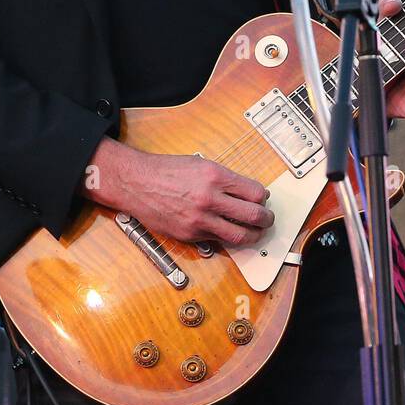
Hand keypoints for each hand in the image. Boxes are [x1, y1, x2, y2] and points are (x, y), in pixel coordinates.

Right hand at [86, 137, 272, 246]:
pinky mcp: (189, 235)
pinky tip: (229, 232)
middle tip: (267, 219)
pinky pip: (217, 240)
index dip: (263, 199)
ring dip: (253, 235)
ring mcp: (199, 220)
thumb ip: (227, 179)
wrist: (138, 183)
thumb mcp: (202, 164)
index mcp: (216, 177)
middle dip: (266, 220)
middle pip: (253, 216)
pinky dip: (227, 238)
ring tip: (255, 232)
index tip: (262, 200)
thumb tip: (250, 192)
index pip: (255, 193)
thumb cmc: (168, 171)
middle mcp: (210, 199)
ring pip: (239, 236)